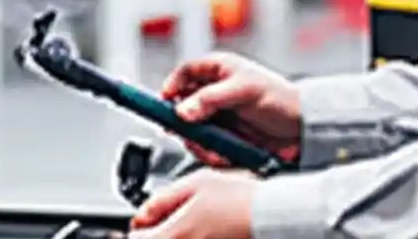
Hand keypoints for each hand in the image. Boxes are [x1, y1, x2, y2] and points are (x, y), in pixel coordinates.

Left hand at [128, 168, 256, 238]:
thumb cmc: (241, 199)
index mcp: (175, 235)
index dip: (141, 226)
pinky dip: (194, 236)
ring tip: (195, 221)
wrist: (276, 216)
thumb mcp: (195, 184)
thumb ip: (161, 200)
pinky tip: (206, 229)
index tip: (148, 219)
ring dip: (177, 233)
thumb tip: (141, 213)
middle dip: (158, 231)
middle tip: (170, 218)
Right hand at [161, 52, 300, 166]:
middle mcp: (214, 92)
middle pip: (181, 105)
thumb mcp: (244, 91)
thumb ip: (210, 99)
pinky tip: (224, 154)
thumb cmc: (281, 99)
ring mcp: (218, 115)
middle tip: (185, 131)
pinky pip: (205, 145)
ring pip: (191, 129)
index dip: (172, 86)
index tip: (165, 102)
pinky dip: (211, 152)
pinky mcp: (223, 136)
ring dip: (198, 141)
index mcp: (218, 70)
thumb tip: (182, 111)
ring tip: (214, 148)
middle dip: (183, 122)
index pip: (185, 73)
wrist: (303, 130)